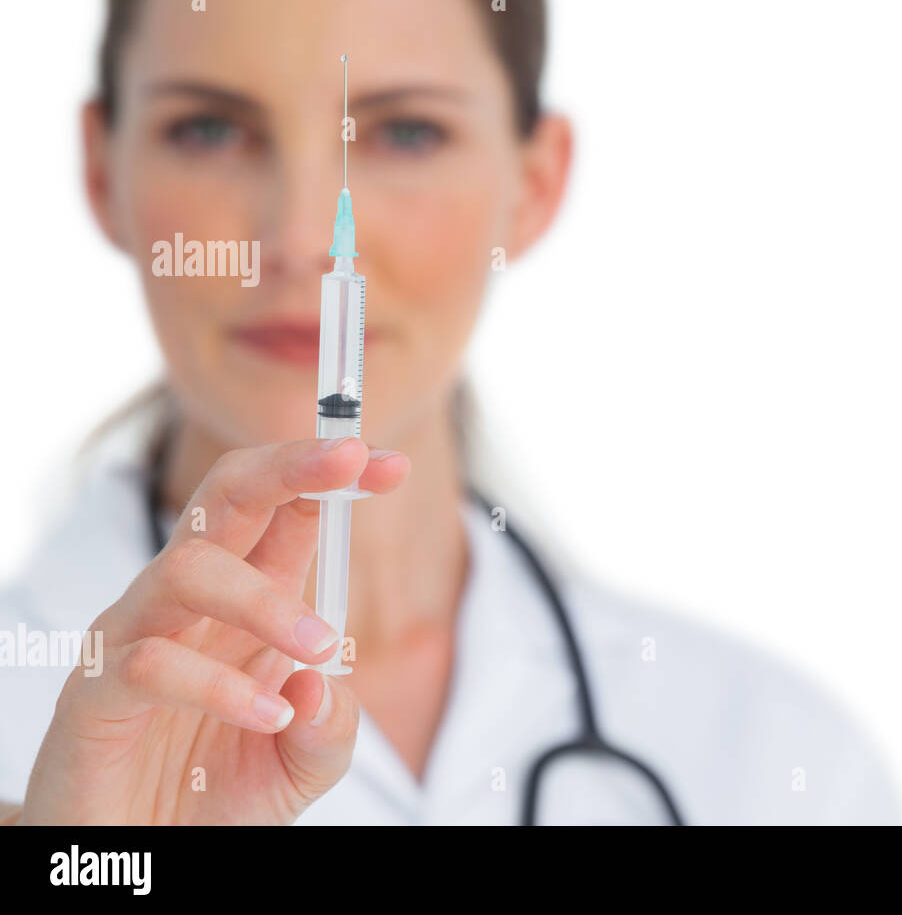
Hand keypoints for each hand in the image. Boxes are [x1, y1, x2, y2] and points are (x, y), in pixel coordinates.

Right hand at [19, 437, 408, 824]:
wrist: (138, 857)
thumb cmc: (216, 796)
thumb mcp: (303, 764)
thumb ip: (330, 727)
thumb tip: (322, 681)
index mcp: (245, 604)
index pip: (285, 515)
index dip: (332, 480)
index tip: (391, 463)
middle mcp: (187, 606)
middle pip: (225, 499)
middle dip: (289, 468)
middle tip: (350, 460)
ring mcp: (133, 640)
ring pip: (187, 568)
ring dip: (266, 601)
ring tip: (319, 648)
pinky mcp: (93, 693)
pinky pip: (152, 663)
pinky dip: (221, 688)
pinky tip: (271, 718)